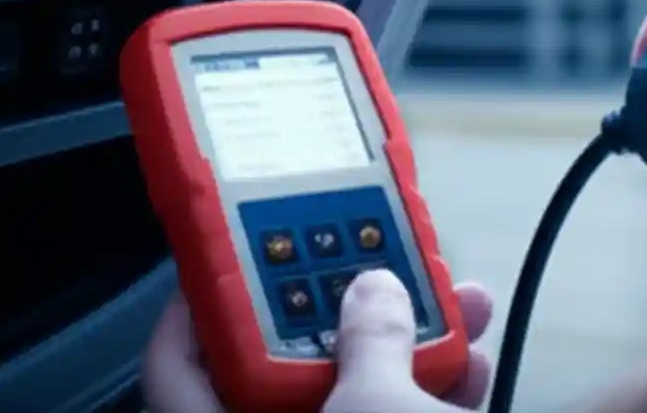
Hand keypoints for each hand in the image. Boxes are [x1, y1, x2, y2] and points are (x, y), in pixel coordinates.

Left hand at [141, 269, 493, 412]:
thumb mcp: (376, 410)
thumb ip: (370, 338)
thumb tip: (372, 289)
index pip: (174, 365)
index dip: (198, 302)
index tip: (236, 249)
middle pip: (277, 372)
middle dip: (337, 311)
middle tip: (371, 261)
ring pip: (346, 401)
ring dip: (403, 349)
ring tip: (455, 301)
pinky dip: (423, 400)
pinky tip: (472, 365)